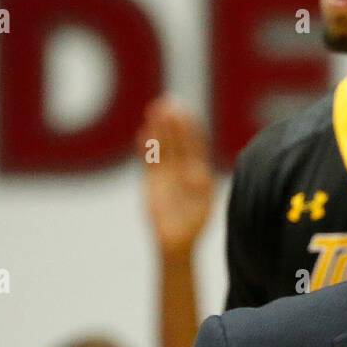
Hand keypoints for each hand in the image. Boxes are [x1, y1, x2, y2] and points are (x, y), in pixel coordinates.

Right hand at [136, 96, 215, 255]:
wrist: (176, 243)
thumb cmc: (193, 226)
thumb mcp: (203, 204)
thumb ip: (201, 188)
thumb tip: (199, 175)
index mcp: (198, 172)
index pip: (194, 144)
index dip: (189, 128)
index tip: (185, 112)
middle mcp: (182, 170)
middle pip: (176, 142)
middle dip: (172, 123)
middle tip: (168, 103)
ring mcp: (166, 175)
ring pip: (162, 148)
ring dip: (157, 130)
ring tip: (154, 111)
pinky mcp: (151, 183)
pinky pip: (148, 162)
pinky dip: (145, 149)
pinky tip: (143, 135)